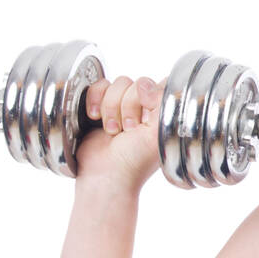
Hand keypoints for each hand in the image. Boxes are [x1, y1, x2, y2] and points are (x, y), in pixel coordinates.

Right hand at [74, 74, 165, 192]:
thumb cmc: (134, 160)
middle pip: (138, 82)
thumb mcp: (157, 132)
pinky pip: (99, 86)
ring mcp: (122, 105)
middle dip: (129, 107)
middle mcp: (145, 108)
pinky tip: (95, 118)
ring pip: (118, 83)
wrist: (104, 175)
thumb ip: (161, 102)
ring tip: (113, 131)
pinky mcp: (100, 104)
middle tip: (128, 131)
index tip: (145, 120)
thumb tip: (144, 83)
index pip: (162, 85)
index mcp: (162, 113)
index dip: (150, 98)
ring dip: (112, 107)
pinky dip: (95, 100)